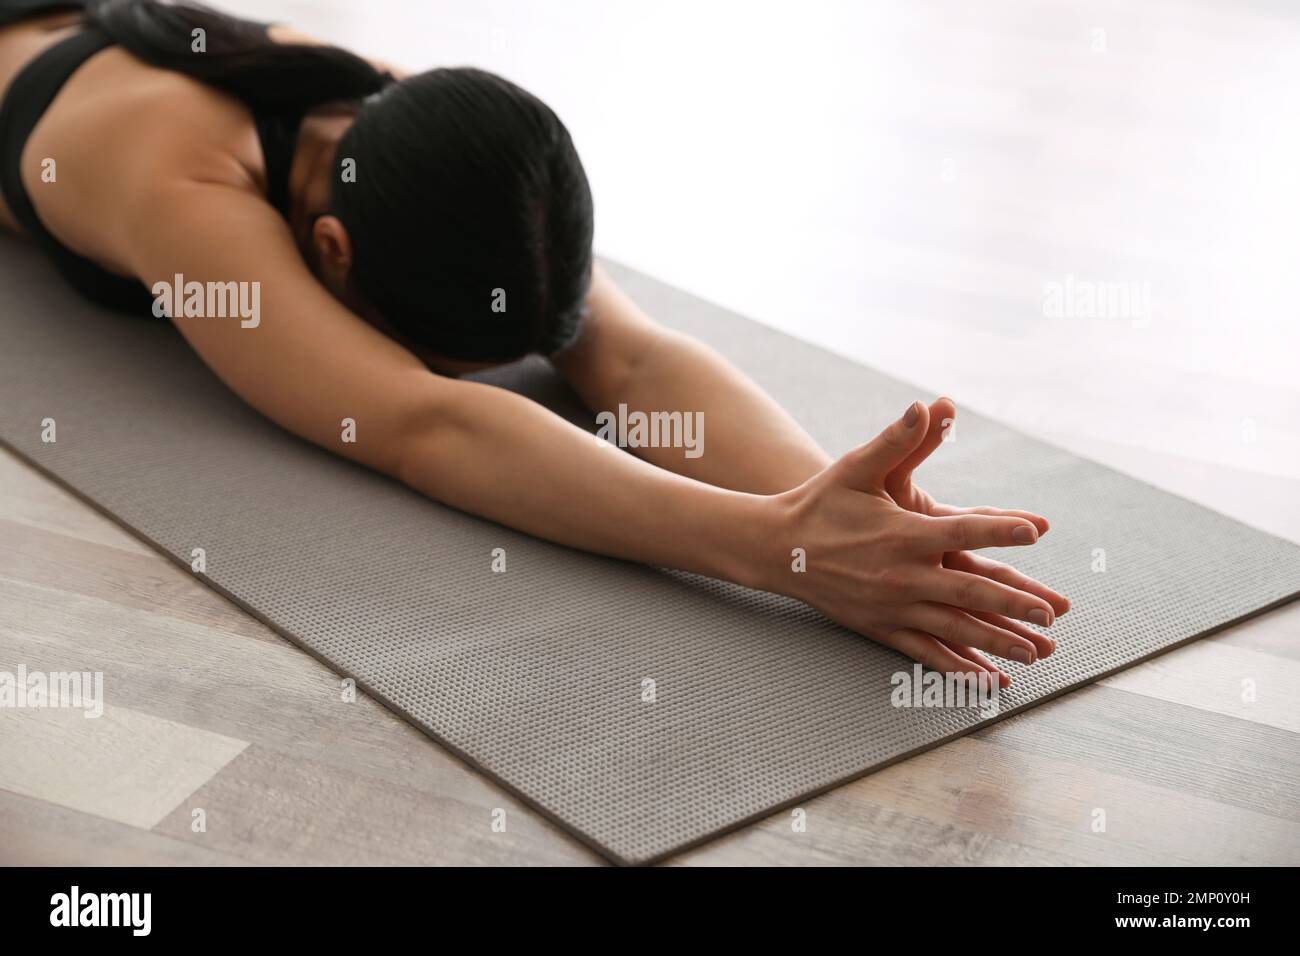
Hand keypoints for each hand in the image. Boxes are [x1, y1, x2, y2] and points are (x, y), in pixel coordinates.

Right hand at [769, 401, 1063, 684]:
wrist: (775, 549)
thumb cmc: (820, 503)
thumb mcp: (856, 467)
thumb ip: (897, 441)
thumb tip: (926, 407)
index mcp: (901, 533)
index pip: (960, 530)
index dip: (999, 529)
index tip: (1035, 530)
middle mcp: (900, 574)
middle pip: (967, 590)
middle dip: (1013, 603)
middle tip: (1050, 611)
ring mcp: (891, 606)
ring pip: (954, 628)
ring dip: (998, 641)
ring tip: (1036, 651)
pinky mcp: (880, 627)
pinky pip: (926, 652)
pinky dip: (959, 668)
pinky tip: (988, 680)